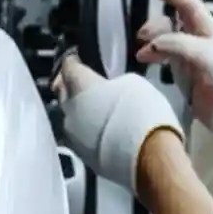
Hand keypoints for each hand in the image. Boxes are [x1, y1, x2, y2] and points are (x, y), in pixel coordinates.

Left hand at [52, 51, 182, 194]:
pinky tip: (102, 129)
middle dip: (70, 85)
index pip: (67, 65)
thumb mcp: (134, 84)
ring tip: (95, 108)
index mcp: (80, 85)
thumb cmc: (144, 115)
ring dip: (78, 111)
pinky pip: (78, 136)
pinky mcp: (82, 155)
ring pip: (68, 116)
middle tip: (82, 82)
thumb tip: (109, 87)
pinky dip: (86, 130)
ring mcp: (72, 135)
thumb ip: (113, 82)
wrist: (150, 156)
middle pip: (62, 92)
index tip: (77, 57)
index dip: (73, 59)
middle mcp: (69, 110)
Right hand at [135, 0, 212, 147]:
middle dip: (158, 24)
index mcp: (211, 32)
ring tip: (142, 53)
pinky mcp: (187, 76)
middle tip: (142, 35)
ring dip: (154, 42)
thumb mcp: (209, 57)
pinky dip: (156, 56)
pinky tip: (146, 60)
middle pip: (175, 23)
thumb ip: (181, 46)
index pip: (190, 7)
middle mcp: (201, 41)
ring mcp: (193, 59)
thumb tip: (154, 43)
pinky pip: (168, 58)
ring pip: (169, 40)